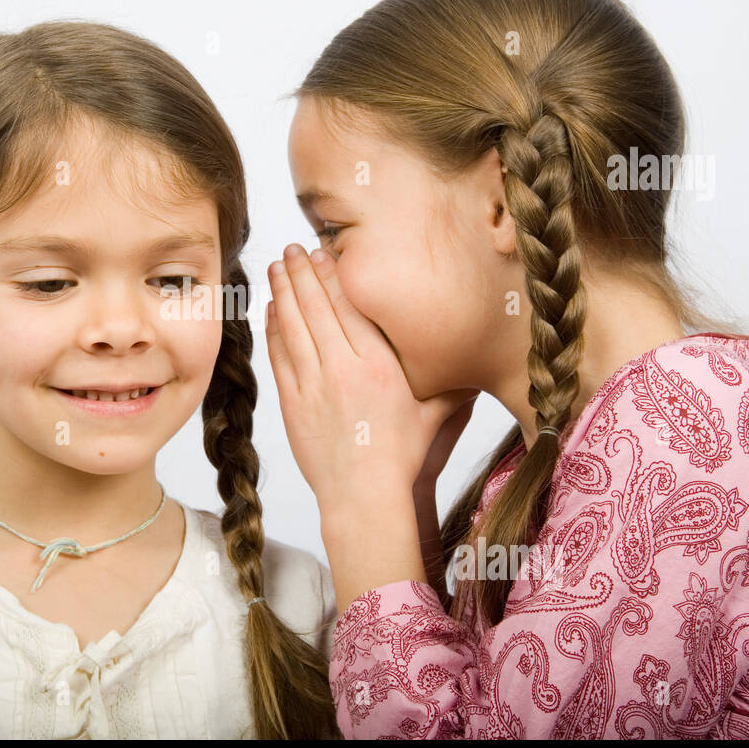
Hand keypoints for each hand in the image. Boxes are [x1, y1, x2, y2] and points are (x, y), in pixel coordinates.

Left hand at [263, 243, 478, 524]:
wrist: (363, 498)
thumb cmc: (402, 460)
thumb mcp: (435, 416)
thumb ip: (452, 384)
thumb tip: (478, 362)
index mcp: (379, 366)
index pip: (350, 307)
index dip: (333, 275)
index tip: (324, 253)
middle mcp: (343, 370)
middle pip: (316, 308)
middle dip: (302, 273)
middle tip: (292, 249)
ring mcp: (312, 387)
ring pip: (292, 327)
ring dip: (282, 293)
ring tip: (277, 267)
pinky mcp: (292, 405)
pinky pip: (279, 357)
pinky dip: (273, 330)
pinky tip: (271, 310)